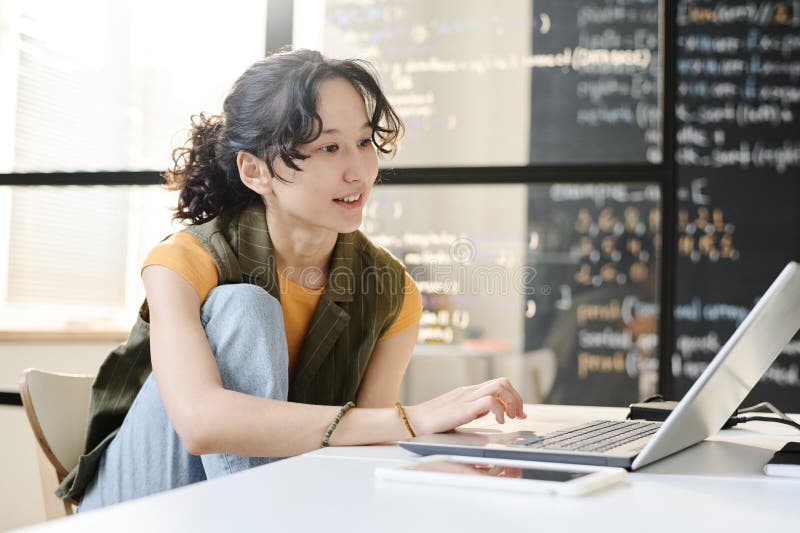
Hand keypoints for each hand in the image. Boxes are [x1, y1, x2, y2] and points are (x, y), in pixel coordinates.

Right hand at [405, 377, 525, 435]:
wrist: (414, 422)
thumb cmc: (433, 422)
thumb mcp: (460, 413)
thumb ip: (475, 411)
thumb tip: (492, 414)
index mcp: (469, 392)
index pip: (499, 384)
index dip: (514, 397)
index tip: (519, 413)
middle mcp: (470, 391)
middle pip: (503, 381)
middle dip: (517, 399)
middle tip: (517, 416)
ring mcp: (467, 398)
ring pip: (500, 386)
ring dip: (512, 402)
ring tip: (509, 418)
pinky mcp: (463, 408)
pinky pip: (490, 401)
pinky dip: (500, 411)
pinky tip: (498, 422)